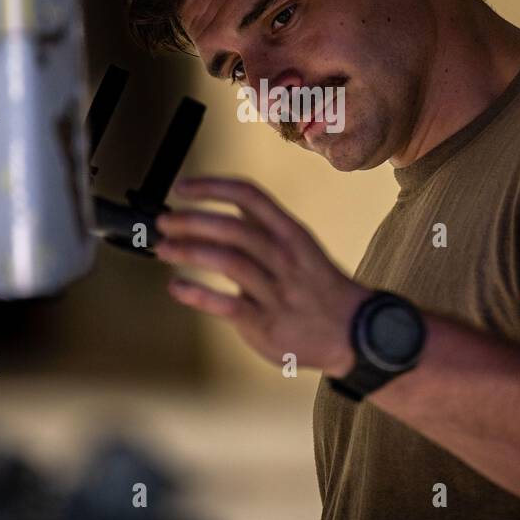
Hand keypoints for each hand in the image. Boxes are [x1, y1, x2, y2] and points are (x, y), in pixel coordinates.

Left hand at [154, 177, 369, 377]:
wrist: (355, 332)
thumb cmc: (320, 288)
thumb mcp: (301, 247)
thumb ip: (265, 230)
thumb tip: (228, 209)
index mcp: (291, 233)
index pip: (249, 196)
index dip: (212, 188)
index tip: (183, 187)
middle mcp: (284, 257)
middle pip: (233, 228)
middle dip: (192, 221)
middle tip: (165, 221)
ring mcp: (276, 290)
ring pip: (228, 262)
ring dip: (189, 252)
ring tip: (164, 248)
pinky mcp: (266, 323)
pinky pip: (227, 305)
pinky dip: (197, 294)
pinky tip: (176, 287)